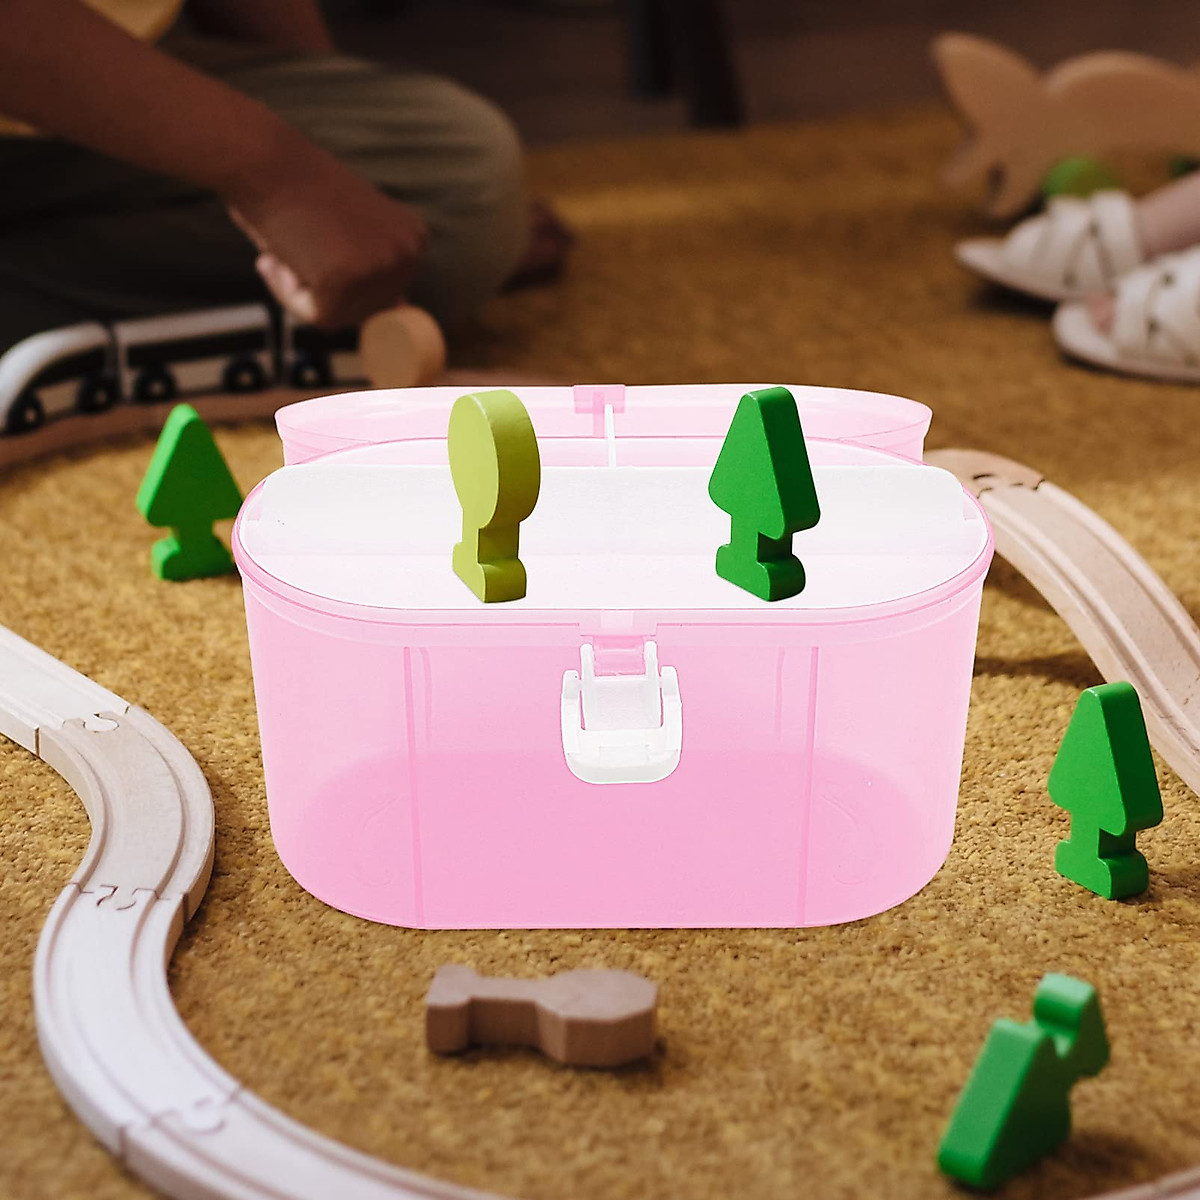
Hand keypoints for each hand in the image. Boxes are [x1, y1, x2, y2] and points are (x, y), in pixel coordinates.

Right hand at [226, 140, 427, 328]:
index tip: (319, 238)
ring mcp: (380, 267)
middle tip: (300, 239)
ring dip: (304, 287)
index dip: (339, 274)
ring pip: (338, 315)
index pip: (378, 293)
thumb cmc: (296, 189)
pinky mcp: (346, 280)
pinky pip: (315, 315)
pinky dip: (287, 292)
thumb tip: (403, 307)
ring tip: (293, 241)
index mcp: (414, 238)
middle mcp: (407, 253)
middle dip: (324, 284)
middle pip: (362, 309)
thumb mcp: (355, 227)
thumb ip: (380, 266)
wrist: (260, 156)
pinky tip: (281, 253)